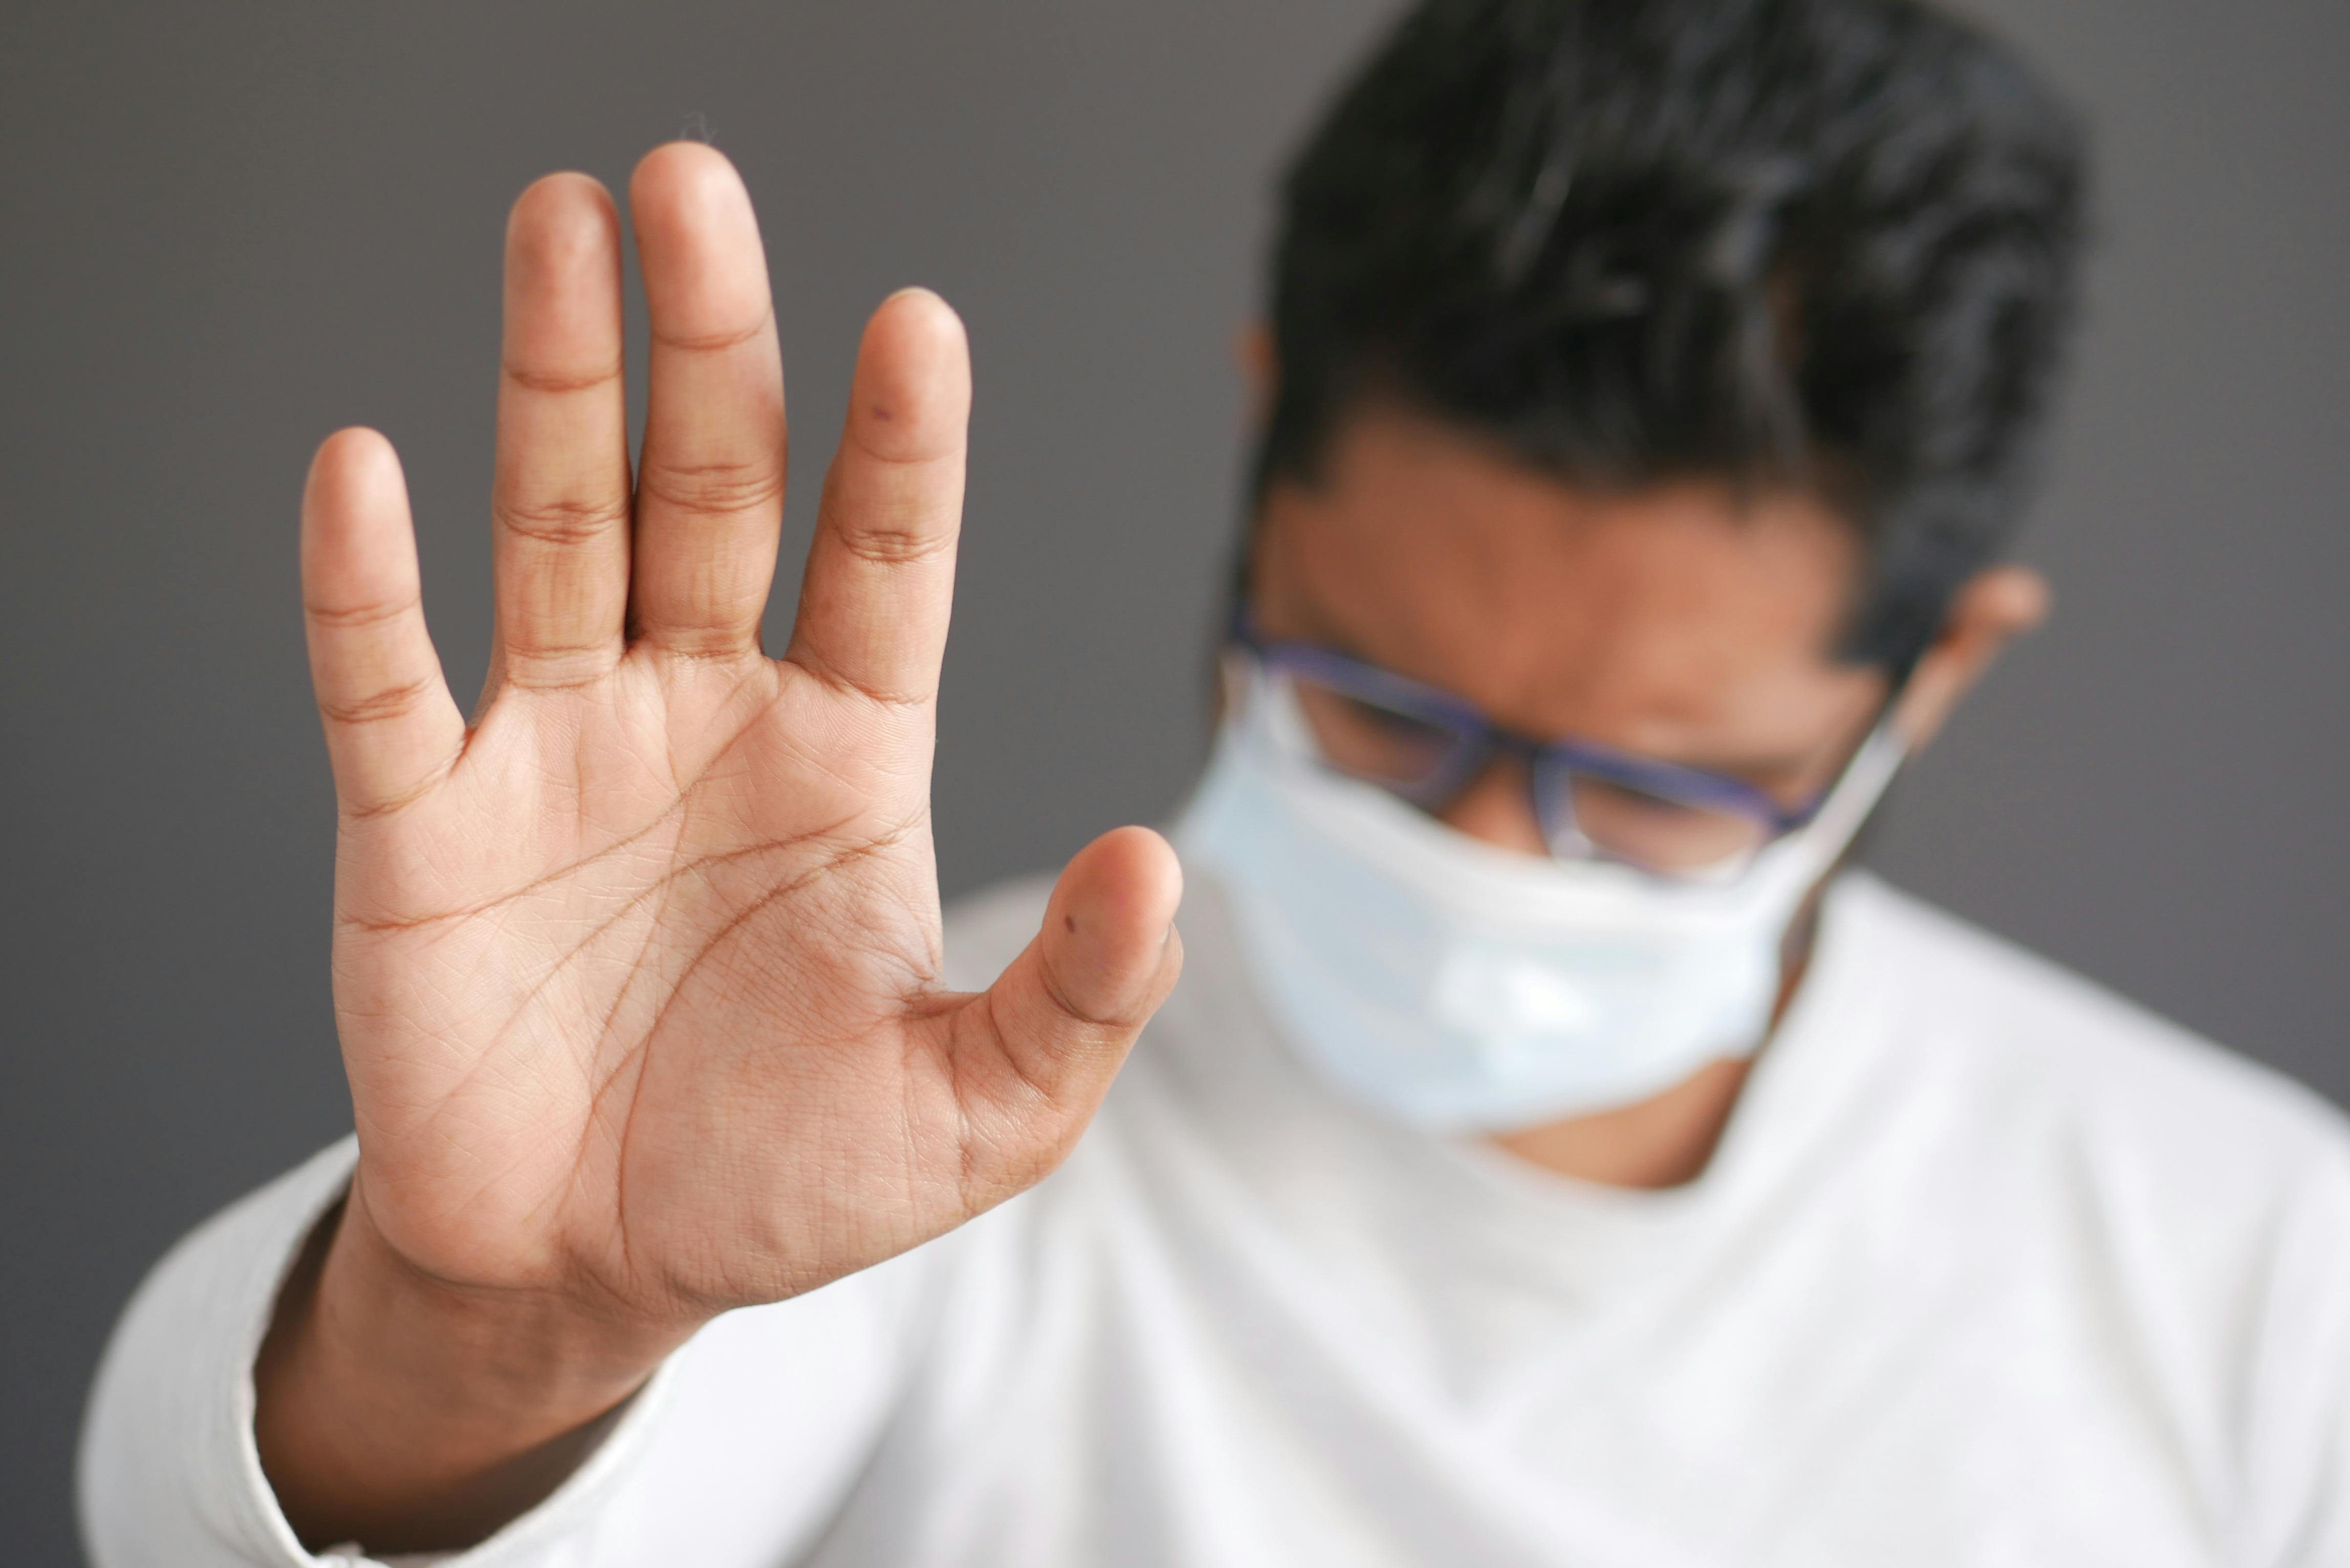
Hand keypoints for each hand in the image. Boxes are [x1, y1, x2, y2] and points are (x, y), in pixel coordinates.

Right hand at [257, 143, 1182, 1546]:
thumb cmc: (785, 1179)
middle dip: (708, 341)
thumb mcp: (971, 1118)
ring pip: (556, 529)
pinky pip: (381, 682)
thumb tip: (1156, 862)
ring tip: (560, 226)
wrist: (593, 1267)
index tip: (919, 324)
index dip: (899, 446)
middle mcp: (701, 714)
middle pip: (710, 490)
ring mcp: (552, 751)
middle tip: (693, 184)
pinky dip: (367, 585)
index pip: (883, 562)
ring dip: (552, 382)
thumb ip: (1075, 999)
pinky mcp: (416, 824)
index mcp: (843, 756)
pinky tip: (366, 467)